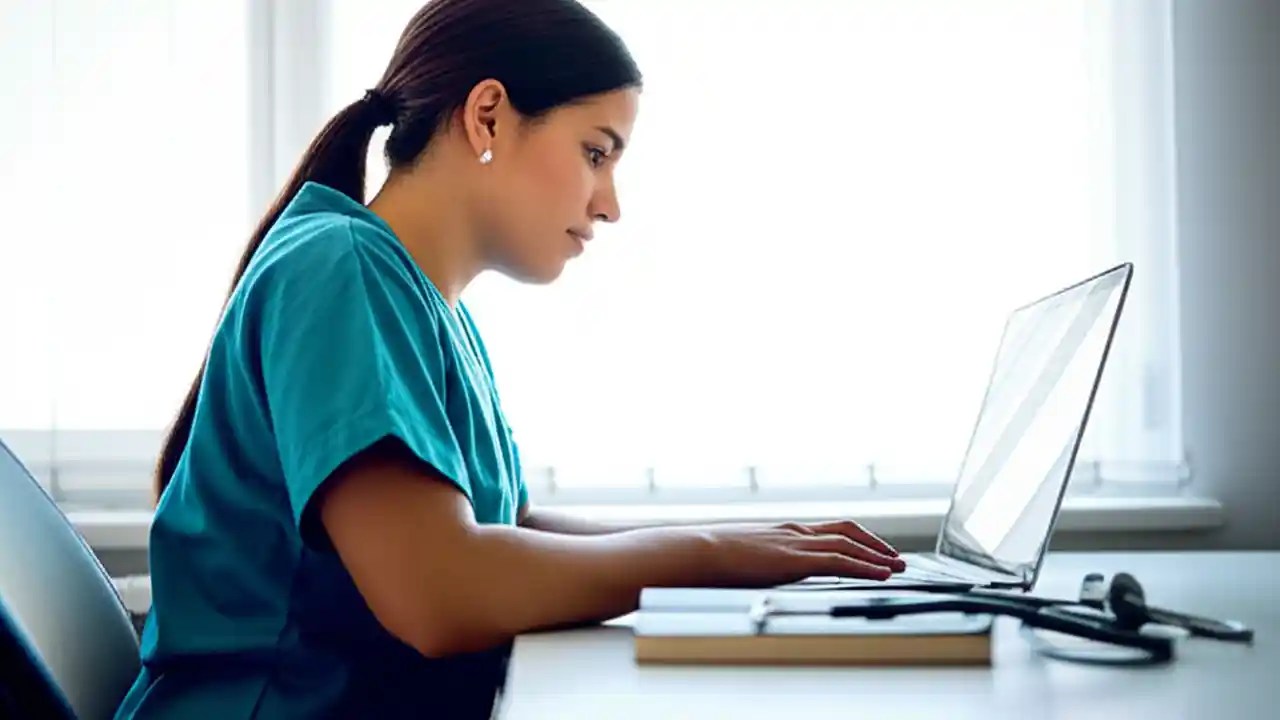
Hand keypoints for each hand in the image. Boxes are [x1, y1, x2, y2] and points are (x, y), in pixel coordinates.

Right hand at [697, 519, 905, 587]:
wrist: (697, 551)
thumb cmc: (710, 555)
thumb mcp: (741, 553)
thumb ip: (759, 559)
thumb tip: (759, 571)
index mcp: (784, 530)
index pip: (830, 529)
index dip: (857, 538)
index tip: (874, 548)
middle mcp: (795, 532)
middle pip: (847, 532)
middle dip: (875, 545)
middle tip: (896, 557)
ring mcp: (796, 543)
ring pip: (849, 545)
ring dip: (878, 556)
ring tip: (898, 567)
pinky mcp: (795, 560)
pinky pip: (840, 562)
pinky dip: (865, 567)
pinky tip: (881, 575)